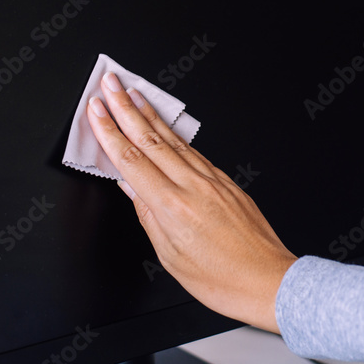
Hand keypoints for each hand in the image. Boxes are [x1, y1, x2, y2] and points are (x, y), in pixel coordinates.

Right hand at [87, 72, 297, 332]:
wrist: (267, 280)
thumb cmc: (222, 279)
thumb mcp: (170, 255)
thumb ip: (147, 215)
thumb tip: (130, 186)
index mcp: (173, 207)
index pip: (131, 160)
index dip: (109, 131)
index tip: (95, 110)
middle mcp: (193, 186)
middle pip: (150, 138)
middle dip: (125, 107)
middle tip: (110, 83)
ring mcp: (212, 180)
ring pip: (173, 139)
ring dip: (149, 113)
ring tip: (133, 93)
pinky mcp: (226, 180)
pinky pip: (193, 150)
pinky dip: (174, 133)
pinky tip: (165, 125)